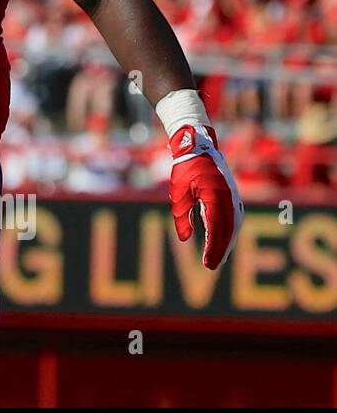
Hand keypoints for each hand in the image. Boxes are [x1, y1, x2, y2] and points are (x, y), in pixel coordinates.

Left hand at [168, 124, 242, 269]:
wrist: (199, 147)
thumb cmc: (186, 168)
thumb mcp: (178, 192)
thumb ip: (182, 216)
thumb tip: (185, 239)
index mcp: (215, 196)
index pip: (216, 228)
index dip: (213, 248)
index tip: (207, 263)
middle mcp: (228, 197)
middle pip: (228, 230)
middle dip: (221, 249)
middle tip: (212, 266)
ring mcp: (233, 196)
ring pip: (234, 225)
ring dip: (227, 242)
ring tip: (218, 258)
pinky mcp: (233, 195)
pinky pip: (234, 217)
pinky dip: (230, 231)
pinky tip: (224, 241)